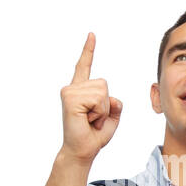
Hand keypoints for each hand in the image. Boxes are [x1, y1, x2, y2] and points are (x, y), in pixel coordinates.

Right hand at [59, 33, 122, 163]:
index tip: (92, 35)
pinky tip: (87, 120)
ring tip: (90, 120)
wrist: (83, 150)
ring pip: (102, 92)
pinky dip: (99, 113)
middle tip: (94, 119)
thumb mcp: (112, 117)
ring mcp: (69, 91)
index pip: (84, 66)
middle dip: (106, 105)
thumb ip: (115, 104)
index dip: (88, 50)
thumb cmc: (95, 135)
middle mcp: (73, 87)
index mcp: (82, 90)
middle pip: (104, 84)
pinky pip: (98, 100)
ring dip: (103, 110)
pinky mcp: (70, 97)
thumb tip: (111, 97)